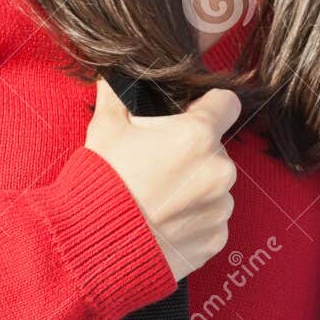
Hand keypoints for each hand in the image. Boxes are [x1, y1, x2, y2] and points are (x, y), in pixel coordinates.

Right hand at [84, 80, 240, 281]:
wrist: (92, 248)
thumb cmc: (101, 184)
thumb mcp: (106, 128)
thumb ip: (118, 92)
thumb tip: (117, 71)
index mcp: (198, 135)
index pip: (227, 103)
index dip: (208, 107)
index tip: (190, 117)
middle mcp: (218, 170)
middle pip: (215, 148)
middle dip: (192, 152)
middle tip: (157, 166)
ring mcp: (220, 207)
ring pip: (215, 186)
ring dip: (194, 188)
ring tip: (157, 199)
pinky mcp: (216, 239)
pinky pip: (211, 220)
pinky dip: (193, 220)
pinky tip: (164, 222)